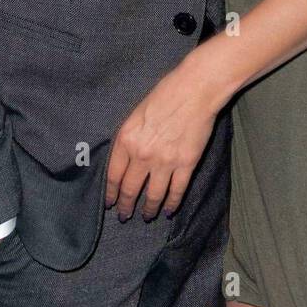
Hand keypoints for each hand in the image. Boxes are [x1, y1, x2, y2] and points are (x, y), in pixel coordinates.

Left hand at [104, 56, 219, 222]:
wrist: (195, 90)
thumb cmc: (165, 94)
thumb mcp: (136, 114)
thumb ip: (129, 138)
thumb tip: (125, 158)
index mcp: (126, 139)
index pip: (113, 176)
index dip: (111, 193)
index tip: (110, 203)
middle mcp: (142, 155)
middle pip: (130, 189)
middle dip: (126, 206)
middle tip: (125, 216)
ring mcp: (165, 162)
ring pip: (153, 195)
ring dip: (149, 209)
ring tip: (147, 216)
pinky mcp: (186, 164)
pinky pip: (176, 191)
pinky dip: (172, 203)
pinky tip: (169, 210)